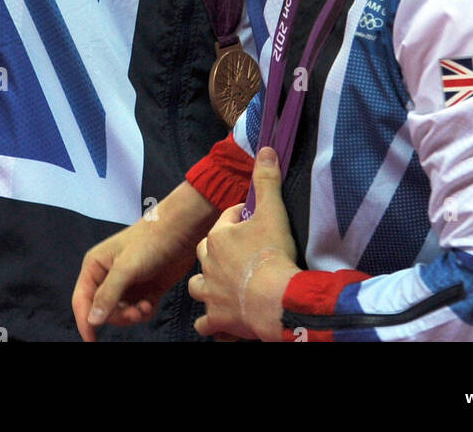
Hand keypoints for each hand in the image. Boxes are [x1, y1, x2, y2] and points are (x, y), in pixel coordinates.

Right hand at [72, 183, 216, 341]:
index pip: (81, 299)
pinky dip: (142, 312)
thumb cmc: (150, 242)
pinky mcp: (144, 290)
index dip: (84, 321)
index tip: (92, 342)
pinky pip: (136, 312)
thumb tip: (92, 321)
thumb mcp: (126, 268)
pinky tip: (150, 304)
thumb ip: (108, 295)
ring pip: (120, 314)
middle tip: (134, 314)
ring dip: (131, 316)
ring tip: (144, 308)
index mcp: (95, 266)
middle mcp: (107, 276)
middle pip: (102, 310)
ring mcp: (126, 284)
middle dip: (117, 317)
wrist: (181, 232)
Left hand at [189, 148, 298, 341]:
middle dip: (217, 251)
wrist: (275, 299)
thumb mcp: (273, 212)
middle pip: (205, 252)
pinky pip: (205, 323)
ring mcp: (210, 294)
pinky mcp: (217, 320)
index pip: (224, 221)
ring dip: (207, 285)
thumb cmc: (272, 254)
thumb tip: (266, 149)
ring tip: (220, 285)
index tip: (250, 219)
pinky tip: (220, 320)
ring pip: (198, 286)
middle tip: (238, 253)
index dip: (237, 218)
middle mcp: (208, 264)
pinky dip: (211, 322)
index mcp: (218, 237)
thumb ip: (267, 181)